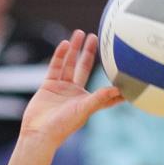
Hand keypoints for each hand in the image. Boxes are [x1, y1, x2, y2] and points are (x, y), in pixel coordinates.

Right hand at [18, 30, 121, 146]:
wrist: (39, 132)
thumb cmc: (64, 126)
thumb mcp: (84, 110)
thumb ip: (100, 98)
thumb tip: (117, 90)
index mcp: (88, 100)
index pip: (104, 88)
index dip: (113, 81)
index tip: (124, 68)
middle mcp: (75, 92)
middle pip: (84, 68)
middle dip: (90, 53)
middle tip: (96, 37)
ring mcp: (62, 88)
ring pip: (69, 64)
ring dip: (74, 49)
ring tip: (80, 33)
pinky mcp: (49, 85)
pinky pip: (55, 66)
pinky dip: (60, 55)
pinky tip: (65, 43)